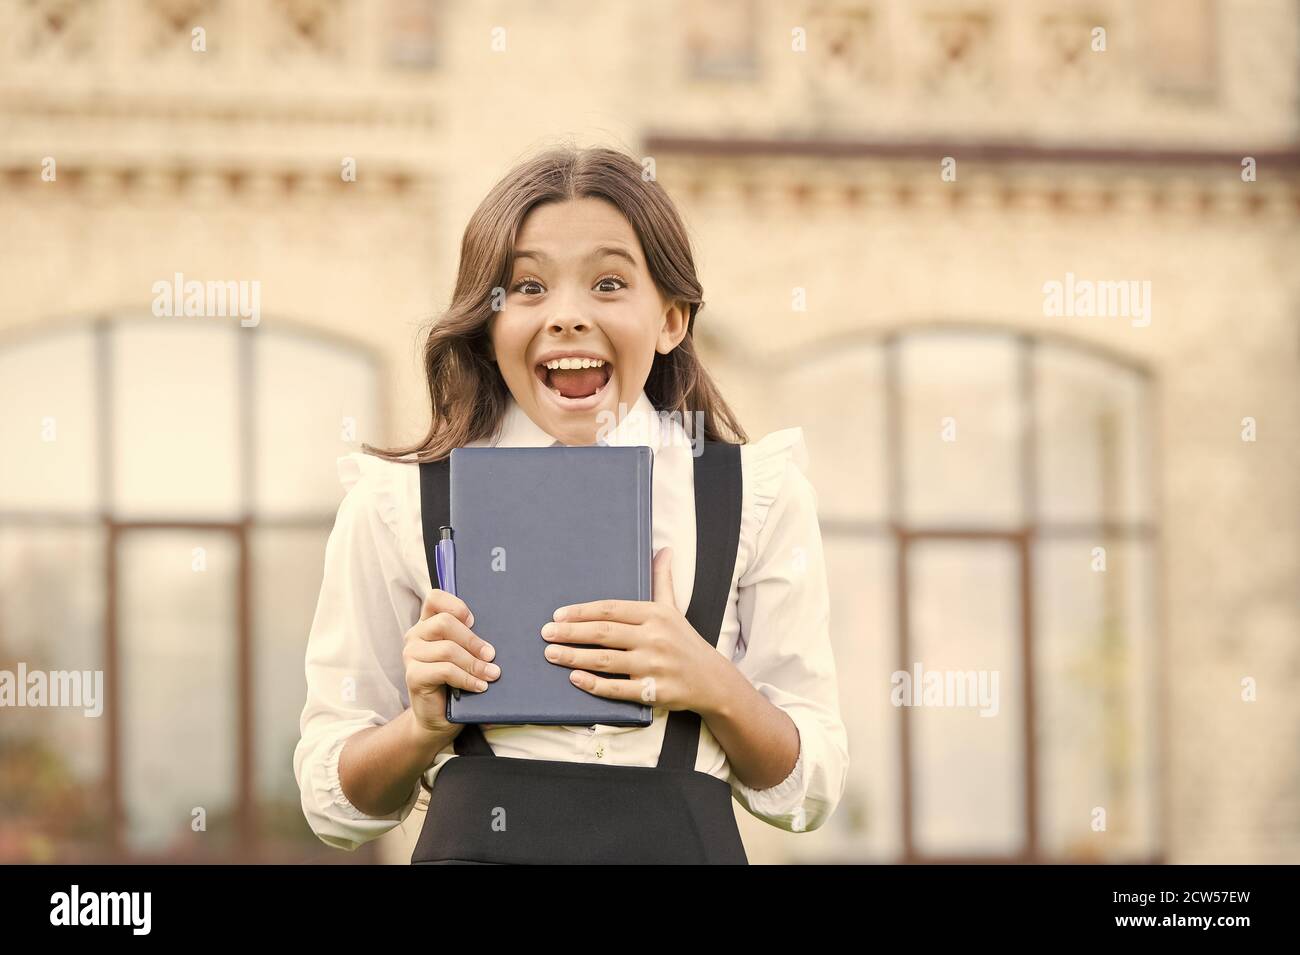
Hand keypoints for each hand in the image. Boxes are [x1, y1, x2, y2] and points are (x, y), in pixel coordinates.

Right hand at [402, 589, 499, 736]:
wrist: (438, 717)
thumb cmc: (455, 682)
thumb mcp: (465, 655)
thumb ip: (471, 640)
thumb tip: (502, 631)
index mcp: (428, 624)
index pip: (435, 598)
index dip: (456, 605)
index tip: (474, 621)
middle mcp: (415, 635)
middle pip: (445, 623)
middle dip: (473, 640)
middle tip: (491, 655)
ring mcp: (411, 655)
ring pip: (447, 649)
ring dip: (474, 663)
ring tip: (492, 674)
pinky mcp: (413, 676)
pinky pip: (445, 670)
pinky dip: (466, 678)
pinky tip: (480, 686)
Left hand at [539, 547, 726, 713]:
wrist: (712, 680)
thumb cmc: (685, 641)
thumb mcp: (674, 608)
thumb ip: (662, 580)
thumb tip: (663, 550)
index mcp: (656, 614)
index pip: (611, 609)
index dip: (582, 611)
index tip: (558, 614)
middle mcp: (655, 638)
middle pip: (604, 633)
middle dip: (571, 632)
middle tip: (545, 633)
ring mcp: (654, 666)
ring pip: (606, 660)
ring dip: (574, 657)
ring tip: (551, 654)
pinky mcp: (654, 691)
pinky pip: (619, 688)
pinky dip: (595, 684)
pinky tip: (575, 679)